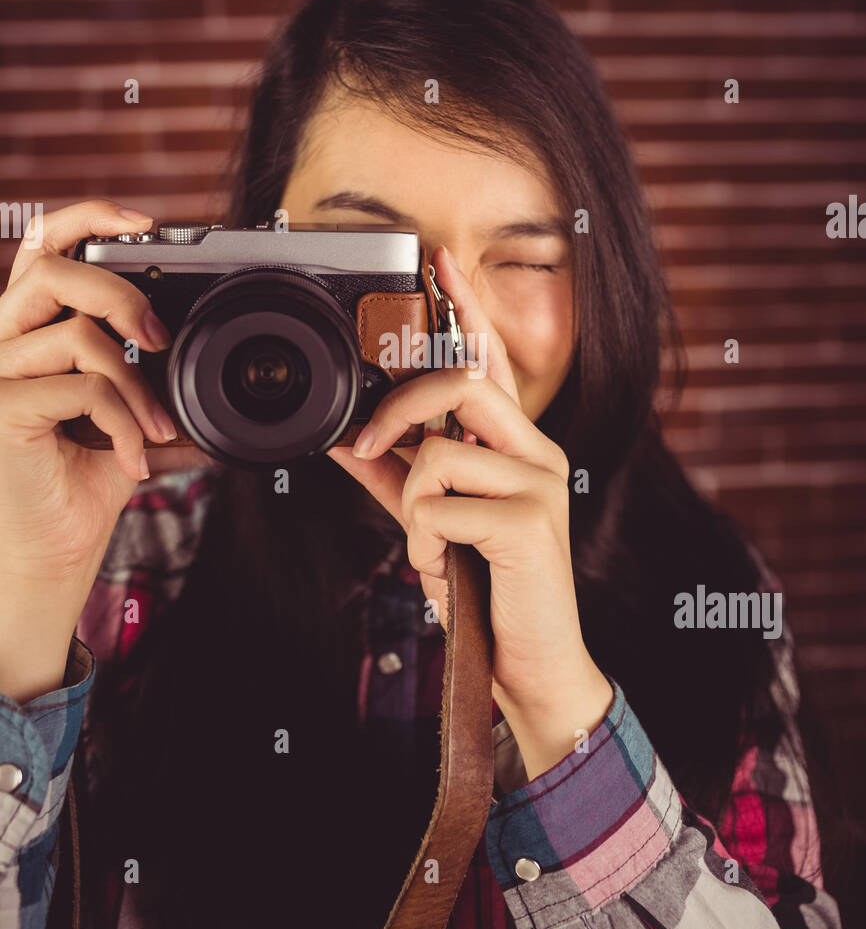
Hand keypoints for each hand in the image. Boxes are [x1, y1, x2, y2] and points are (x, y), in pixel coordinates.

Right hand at [0, 199, 179, 699]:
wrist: (49, 557)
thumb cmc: (80, 487)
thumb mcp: (123, 417)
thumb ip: (144, 377)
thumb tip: (202, 359)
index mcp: (24, 331)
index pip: (39, 245)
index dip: (88, 216)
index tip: (145, 224)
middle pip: (51, 268)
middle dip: (120, 293)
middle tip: (157, 340)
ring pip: (76, 335)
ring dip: (136, 385)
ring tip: (156, 429)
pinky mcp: (0, 412)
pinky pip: (78, 390)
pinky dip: (123, 423)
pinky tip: (133, 459)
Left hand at [327, 245, 613, 779]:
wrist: (527, 665)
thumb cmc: (486, 588)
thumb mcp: (430, 523)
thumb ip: (394, 476)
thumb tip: (342, 439)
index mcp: (515, 444)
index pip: (490, 361)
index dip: (464, 308)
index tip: (437, 262)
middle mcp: (536, 452)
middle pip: (463, 383)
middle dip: (402, 406)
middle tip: (367, 444)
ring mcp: (541, 484)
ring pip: (441, 453)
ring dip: (415, 509)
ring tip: (436, 549)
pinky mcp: (531, 524)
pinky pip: (442, 508)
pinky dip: (427, 546)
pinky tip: (450, 572)